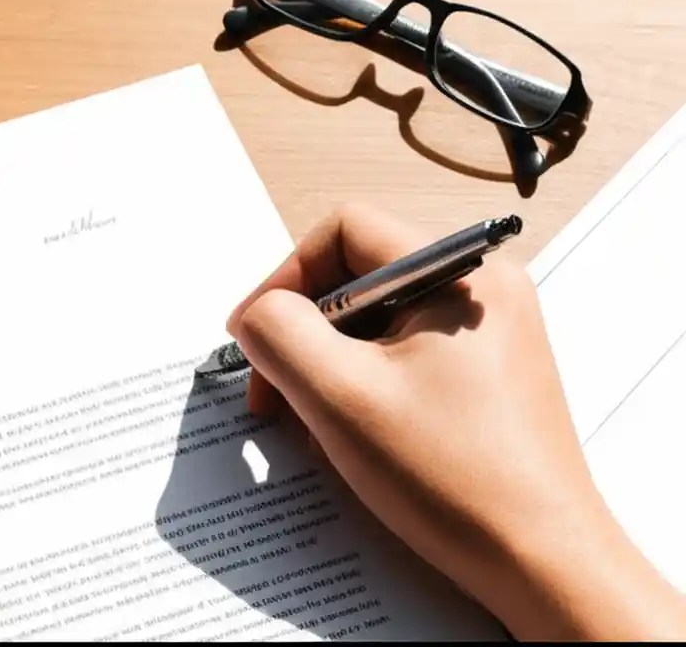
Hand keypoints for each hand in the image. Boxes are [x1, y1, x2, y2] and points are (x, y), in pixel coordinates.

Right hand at [226, 204, 685, 640]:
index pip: (345, 231)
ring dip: (328, 366)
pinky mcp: (485, 378)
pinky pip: (402, 358)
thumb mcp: (340, 396)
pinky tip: (353, 436)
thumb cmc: (453, 477)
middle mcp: (483, 291)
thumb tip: (255, 316)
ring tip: (314, 422)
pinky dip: (362, 387)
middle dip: (304, 332)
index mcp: (461, 273)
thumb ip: (280, 335)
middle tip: (274, 390)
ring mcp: (488, 336)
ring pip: (376, 324)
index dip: (285, 277)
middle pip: (358, 277)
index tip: (255, 337)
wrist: (541, 563)